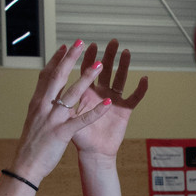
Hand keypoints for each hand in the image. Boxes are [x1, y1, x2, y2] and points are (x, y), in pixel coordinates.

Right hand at [10, 41, 114, 183]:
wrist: (25, 166)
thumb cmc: (31, 144)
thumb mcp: (33, 119)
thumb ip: (41, 105)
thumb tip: (46, 92)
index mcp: (37, 102)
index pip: (46, 75)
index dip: (56, 59)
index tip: (66, 46)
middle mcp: (43, 106)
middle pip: (58, 77)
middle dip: (70, 59)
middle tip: (81, 43)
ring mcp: (53, 119)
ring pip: (71, 94)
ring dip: (87, 78)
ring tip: (101, 65)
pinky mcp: (62, 133)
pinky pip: (82, 120)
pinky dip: (96, 112)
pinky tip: (109, 103)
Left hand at [68, 40, 148, 158]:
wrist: (92, 153)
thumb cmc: (78, 137)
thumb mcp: (68, 118)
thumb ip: (64, 102)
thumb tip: (52, 88)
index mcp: (85, 93)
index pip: (85, 70)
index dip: (87, 57)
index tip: (89, 44)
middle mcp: (100, 93)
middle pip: (105, 70)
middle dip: (108, 55)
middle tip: (112, 41)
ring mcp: (113, 101)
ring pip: (120, 79)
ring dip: (124, 66)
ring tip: (127, 52)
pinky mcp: (124, 111)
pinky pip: (134, 98)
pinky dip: (140, 89)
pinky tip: (144, 79)